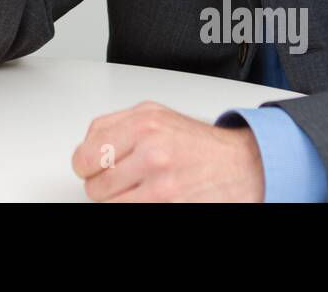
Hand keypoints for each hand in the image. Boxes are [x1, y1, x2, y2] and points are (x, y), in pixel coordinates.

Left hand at [71, 101, 264, 201]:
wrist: (242, 164)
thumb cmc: (198, 141)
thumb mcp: (154, 115)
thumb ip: (115, 126)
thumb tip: (87, 144)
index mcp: (143, 124)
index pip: (86, 155)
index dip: (85, 165)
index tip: (91, 167)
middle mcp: (152, 152)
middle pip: (96, 185)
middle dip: (103, 184)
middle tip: (120, 179)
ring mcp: (162, 185)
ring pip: (110, 205)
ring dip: (118, 200)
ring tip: (136, 189)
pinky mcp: (170, 206)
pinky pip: (131, 211)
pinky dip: (134, 206)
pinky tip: (147, 197)